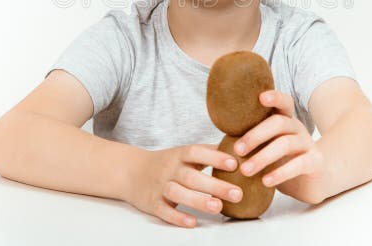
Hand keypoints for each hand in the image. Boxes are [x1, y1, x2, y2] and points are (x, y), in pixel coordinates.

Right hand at [126, 143, 244, 227]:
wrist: (131, 172)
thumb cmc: (167, 163)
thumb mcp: (184, 153)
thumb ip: (208, 152)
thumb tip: (240, 150)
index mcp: (180, 155)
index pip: (197, 152)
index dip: (215, 157)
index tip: (235, 163)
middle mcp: (170, 169)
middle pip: (192, 176)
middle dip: (215, 185)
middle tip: (237, 193)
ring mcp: (160, 186)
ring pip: (178, 193)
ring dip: (198, 200)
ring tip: (218, 207)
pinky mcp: (152, 203)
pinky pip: (164, 210)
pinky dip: (177, 217)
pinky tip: (192, 222)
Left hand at [232, 89, 326, 203]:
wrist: (314, 180)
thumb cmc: (283, 160)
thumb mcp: (269, 147)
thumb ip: (252, 141)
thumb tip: (216, 141)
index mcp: (286, 120)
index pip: (283, 102)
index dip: (274, 97)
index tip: (260, 97)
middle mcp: (298, 127)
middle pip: (278, 123)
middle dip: (255, 135)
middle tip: (238, 150)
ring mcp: (308, 143)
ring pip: (285, 144)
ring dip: (262, 157)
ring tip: (245, 171)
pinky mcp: (315, 162)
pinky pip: (298, 164)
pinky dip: (280, 173)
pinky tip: (266, 181)